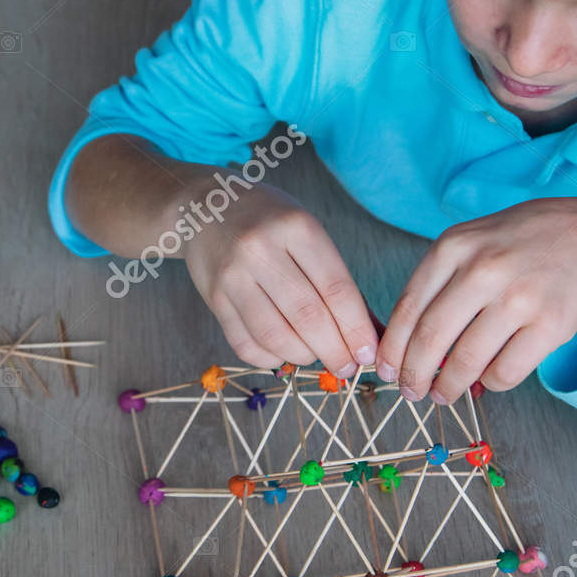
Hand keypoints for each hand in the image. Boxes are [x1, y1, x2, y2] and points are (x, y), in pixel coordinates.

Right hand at [179, 183, 379, 377]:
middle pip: (308, 317)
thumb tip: (370, 333)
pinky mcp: (214, 298)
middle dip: (334, 351)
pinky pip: (245, 344)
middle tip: (346, 368)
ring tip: (314, 356)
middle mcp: (261, 250)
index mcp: (296, 228)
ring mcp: (233, 276)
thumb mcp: (307, 233)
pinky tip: (283, 353)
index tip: (367, 354)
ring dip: (302, 357)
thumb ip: (336, 280)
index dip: (356, 329)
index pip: (336, 289)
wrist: (206, 208)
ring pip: (275, 336)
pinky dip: (270, 358)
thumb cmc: (269, 222)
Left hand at [375, 198, 576, 402]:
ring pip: (466, 361)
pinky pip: (506, 371)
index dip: (392, 349)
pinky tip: (486, 380)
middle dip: (413, 375)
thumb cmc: (520, 244)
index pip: (408, 309)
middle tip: (410, 393)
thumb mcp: (471, 242)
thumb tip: (404, 347)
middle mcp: (484, 270)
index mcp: (454, 247)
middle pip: (431, 339)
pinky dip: (490, 384)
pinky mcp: (550, 323)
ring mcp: (519, 297)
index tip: (386, 371)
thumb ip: (437, 284)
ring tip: (443, 394)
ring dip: (448, 387)